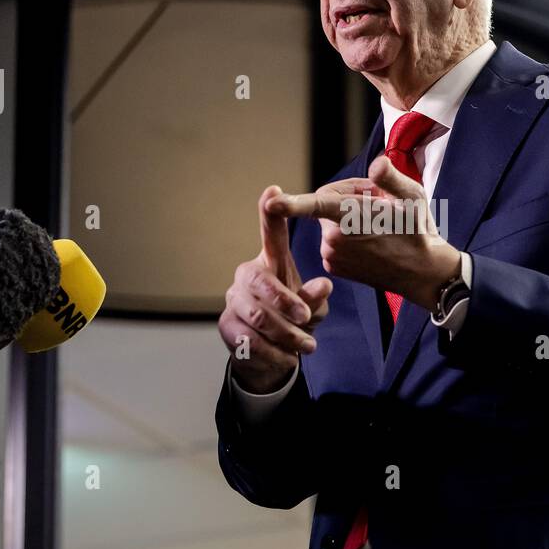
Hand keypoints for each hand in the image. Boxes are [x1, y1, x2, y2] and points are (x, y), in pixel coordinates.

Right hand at [218, 185, 332, 393]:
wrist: (269, 353)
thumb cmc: (294, 317)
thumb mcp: (312, 307)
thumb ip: (315, 296)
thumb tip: (322, 285)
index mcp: (271, 261)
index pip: (271, 232)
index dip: (271, 211)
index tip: (274, 190)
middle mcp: (247, 275)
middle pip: (260, 282)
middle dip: (285, 302)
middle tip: (307, 318)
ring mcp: (233, 300)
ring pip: (258, 316)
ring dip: (287, 334)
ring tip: (308, 345)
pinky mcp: (226, 326)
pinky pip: (250, 341)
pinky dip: (275, 352)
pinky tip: (288, 357)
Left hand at [267, 155, 461, 310]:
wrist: (422, 273)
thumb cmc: (419, 231)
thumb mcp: (413, 198)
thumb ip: (392, 179)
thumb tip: (377, 165)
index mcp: (352, 219)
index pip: (317, 205)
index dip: (292, 203)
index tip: (270, 203)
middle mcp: (336, 239)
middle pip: (327, 201)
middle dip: (349, 195)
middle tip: (381, 198)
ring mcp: (332, 255)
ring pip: (330, 219)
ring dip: (349, 214)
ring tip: (379, 219)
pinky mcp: (333, 265)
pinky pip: (332, 237)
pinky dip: (347, 232)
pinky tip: (371, 236)